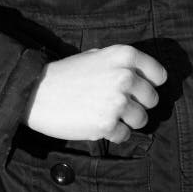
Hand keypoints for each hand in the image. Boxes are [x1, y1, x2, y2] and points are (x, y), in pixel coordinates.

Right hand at [25, 45, 167, 143]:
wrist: (33, 93)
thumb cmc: (61, 75)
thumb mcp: (92, 56)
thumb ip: (117, 63)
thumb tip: (138, 74)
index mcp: (124, 56)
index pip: (158, 75)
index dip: (148, 85)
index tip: (135, 91)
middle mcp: (125, 76)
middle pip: (152, 100)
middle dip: (136, 105)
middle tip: (114, 105)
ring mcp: (117, 101)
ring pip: (141, 119)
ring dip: (125, 121)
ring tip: (103, 115)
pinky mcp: (107, 124)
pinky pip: (124, 135)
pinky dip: (112, 134)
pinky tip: (95, 125)